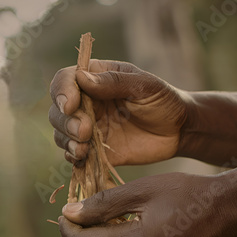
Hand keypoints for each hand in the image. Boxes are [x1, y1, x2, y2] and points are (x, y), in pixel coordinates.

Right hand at [49, 60, 190, 166]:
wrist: (179, 131)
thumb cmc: (164, 101)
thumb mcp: (145, 86)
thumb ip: (114, 82)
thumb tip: (81, 78)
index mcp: (95, 79)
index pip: (65, 79)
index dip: (62, 91)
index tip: (70, 105)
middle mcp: (86, 102)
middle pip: (58, 109)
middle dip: (66, 121)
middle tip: (86, 131)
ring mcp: (88, 127)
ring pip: (61, 132)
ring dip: (66, 140)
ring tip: (84, 148)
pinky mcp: (94, 150)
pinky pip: (72, 154)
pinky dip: (72, 156)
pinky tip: (83, 158)